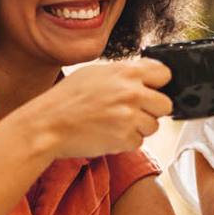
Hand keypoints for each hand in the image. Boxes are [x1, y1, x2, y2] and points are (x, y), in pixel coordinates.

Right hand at [31, 59, 172, 159]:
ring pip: (154, 126)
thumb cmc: (66, 99)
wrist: (48, 124)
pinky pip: (139, 142)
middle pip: (165, 104)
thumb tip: (144, 76)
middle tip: (132, 111)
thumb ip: (123, 73)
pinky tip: (108, 133)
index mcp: (126, 72)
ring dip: (139, 127)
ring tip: (115, 123)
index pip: (165, 74)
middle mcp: (132, 93)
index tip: (149, 90)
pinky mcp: (125, 138)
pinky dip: (126, 141)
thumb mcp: (95, 73)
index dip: (157, 84)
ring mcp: (130, 117)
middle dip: (152, 110)